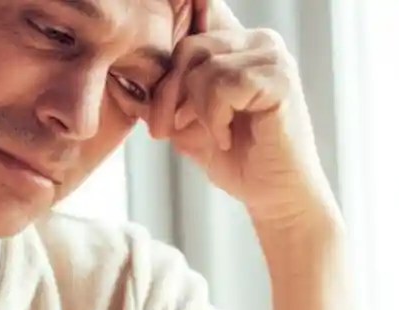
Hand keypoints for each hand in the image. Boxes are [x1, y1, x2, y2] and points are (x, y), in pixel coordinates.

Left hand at [149, 0, 336, 231]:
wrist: (272, 194)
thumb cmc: (234, 158)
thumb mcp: (184, 122)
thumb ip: (160, 96)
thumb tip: (117, 81)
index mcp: (237, 42)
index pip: (191, 24)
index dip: (168, 54)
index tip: (162, 105)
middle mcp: (258, 40)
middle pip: (188, 47)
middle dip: (168, 94)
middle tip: (167, 129)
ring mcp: (273, 57)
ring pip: (204, 67)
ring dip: (194, 110)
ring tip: (211, 135)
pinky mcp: (281, 79)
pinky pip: (223, 85)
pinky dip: (215, 118)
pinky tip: (226, 138)